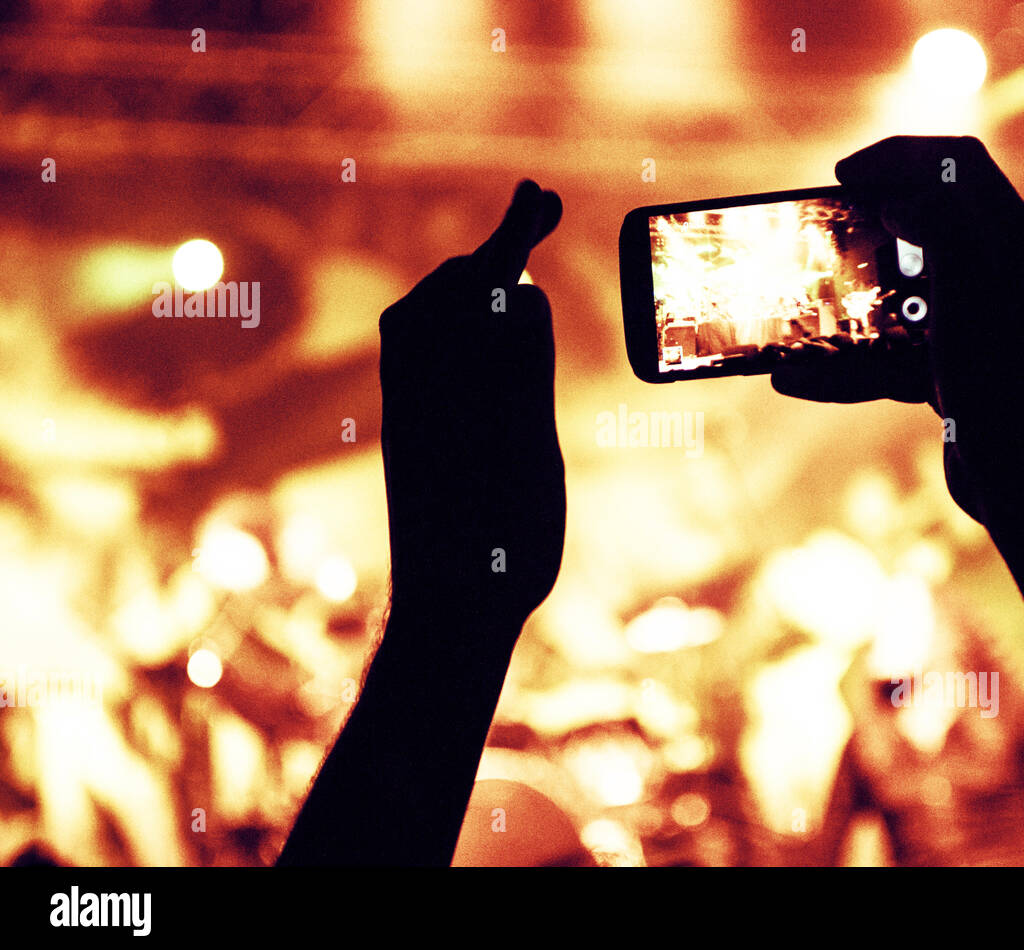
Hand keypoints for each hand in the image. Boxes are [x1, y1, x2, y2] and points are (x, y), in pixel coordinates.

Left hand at [379, 180, 564, 630]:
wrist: (449, 615)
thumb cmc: (489, 546)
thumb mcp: (519, 451)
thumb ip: (520, 369)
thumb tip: (521, 291)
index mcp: (445, 383)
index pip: (482, 288)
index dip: (511, 237)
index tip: (534, 196)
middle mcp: (425, 386)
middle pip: (456, 293)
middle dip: (496, 251)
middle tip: (536, 208)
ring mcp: (423, 410)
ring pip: (443, 324)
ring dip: (479, 286)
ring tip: (516, 258)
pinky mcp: (423, 435)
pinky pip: (440, 360)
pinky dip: (469, 330)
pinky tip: (493, 330)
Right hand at [771, 136, 1023, 523]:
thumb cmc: (1008, 392)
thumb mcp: (970, 294)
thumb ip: (939, 226)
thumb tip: (899, 199)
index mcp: (1015, 242)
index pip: (957, 165)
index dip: (897, 157)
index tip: (841, 177)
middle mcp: (1003, 275)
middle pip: (925, 222)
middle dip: (865, 225)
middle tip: (819, 230)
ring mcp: (978, 326)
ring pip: (900, 293)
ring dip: (846, 304)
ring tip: (795, 312)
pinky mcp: (957, 372)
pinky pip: (893, 354)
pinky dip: (849, 365)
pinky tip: (798, 381)